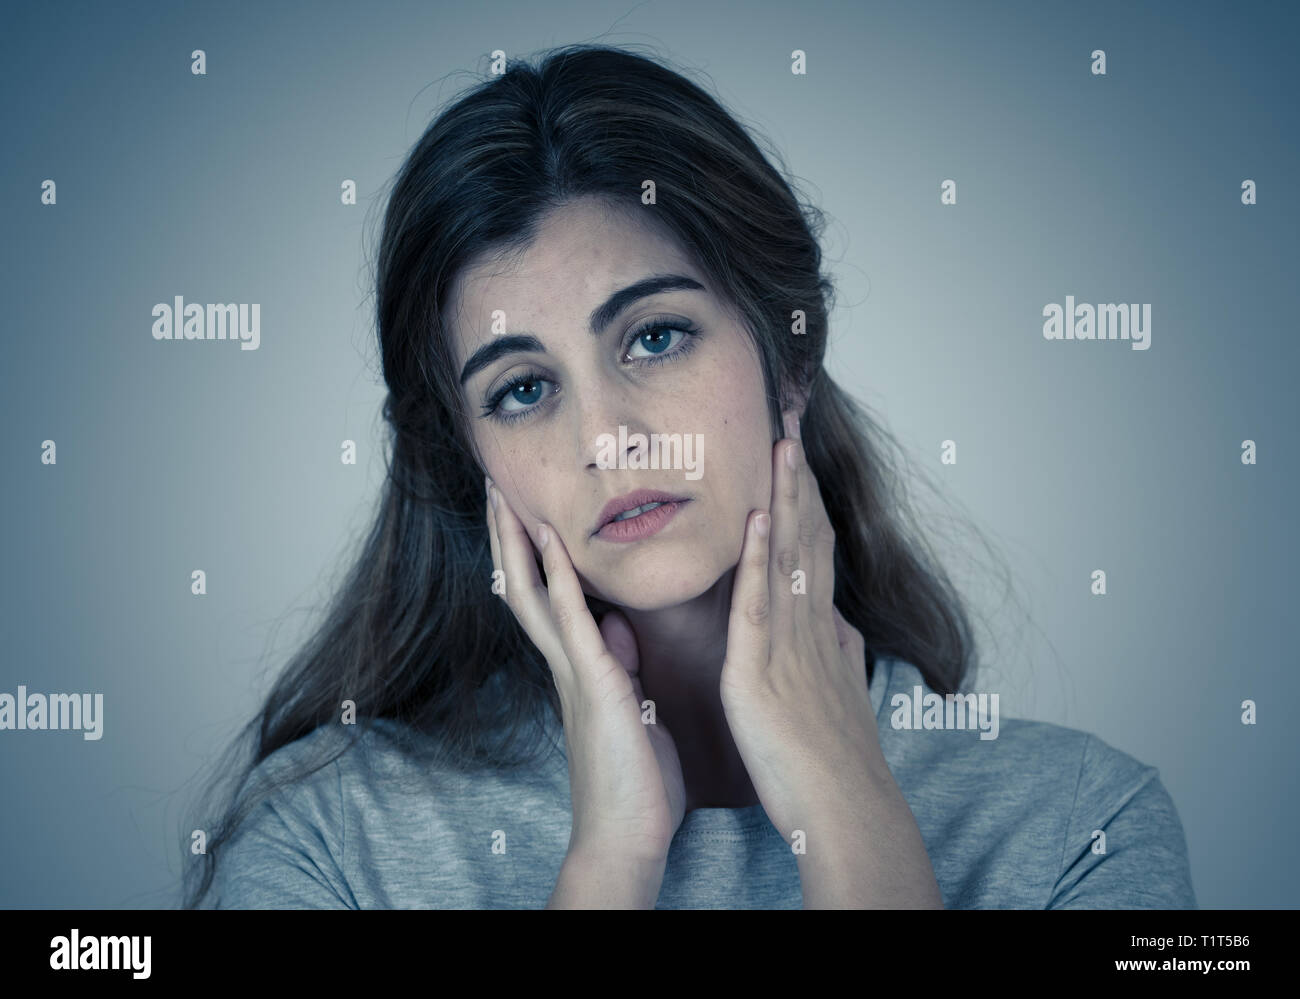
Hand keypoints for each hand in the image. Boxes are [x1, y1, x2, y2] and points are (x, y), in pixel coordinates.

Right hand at [485, 477, 685, 865]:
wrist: (626, 837)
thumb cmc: (635, 783)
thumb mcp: (633, 710)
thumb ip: (621, 668)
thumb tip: (617, 629)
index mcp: (578, 668)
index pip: (545, 598)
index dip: (530, 553)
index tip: (522, 508)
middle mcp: (565, 662)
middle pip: (523, 584)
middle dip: (508, 535)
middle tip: (495, 485)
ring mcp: (574, 668)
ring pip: (533, 591)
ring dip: (517, 540)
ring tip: (503, 493)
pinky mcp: (593, 680)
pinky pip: (569, 616)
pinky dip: (555, 575)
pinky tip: (547, 537)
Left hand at [718, 411, 942, 905]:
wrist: (845, 812)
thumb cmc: (835, 762)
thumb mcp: (841, 694)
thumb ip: (838, 653)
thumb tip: (841, 626)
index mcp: (819, 628)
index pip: (813, 544)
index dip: (805, 493)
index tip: (796, 447)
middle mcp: (811, 624)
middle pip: (807, 532)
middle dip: (798, 473)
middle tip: (792, 414)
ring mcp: (792, 644)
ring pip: (788, 554)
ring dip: (785, 495)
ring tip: (782, 440)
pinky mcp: (764, 672)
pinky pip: (760, 605)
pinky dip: (760, 558)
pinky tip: (757, 517)